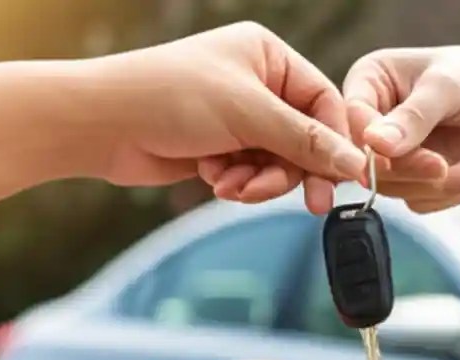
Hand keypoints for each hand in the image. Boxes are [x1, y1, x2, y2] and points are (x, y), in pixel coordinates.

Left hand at [86, 22, 365, 213]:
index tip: (342, 180)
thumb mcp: (249, 115)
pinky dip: (237, 183)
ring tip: (232, 186)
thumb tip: (357, 164)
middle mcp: (256, 83)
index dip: (334, 144)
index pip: (324, 103)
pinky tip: (213, 180)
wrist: (102, 124)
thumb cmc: (169, 97)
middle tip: (308, 203)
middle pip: (303, 139)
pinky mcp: (218, 147)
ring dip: (260, 181)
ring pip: (276, 163)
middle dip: (291, 170)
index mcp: (267, 56)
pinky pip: (250, 174)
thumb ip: (306, 142)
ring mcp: (236, 117)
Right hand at [343, 45, 459, 212]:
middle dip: (413, 171)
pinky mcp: (414, 180)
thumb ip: (413, 117)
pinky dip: (455, 192)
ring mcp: (393, 155)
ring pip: (397, 190)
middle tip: (444, 167)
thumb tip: (374, 145)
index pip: (352, 118)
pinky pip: (422, 201)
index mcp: (369, 82)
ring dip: (442, 186)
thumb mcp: (447, 86)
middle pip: (370, 164)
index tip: (393, 156)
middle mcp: (373, 121)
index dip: (367, 144)